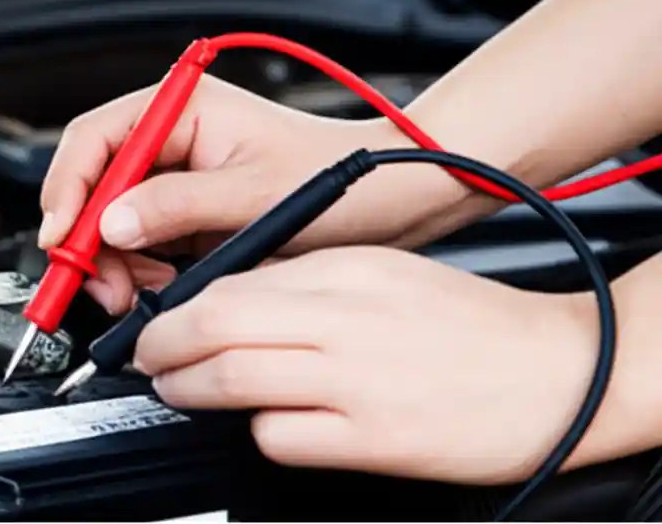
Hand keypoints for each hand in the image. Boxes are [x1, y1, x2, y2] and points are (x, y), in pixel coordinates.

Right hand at [38, 74, 477, 315]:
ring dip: (112, 260)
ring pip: (109, 216)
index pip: (97, 140)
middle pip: (93, 181)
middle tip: (97, 285)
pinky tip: (154, 287)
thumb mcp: (253, 196)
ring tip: (135, 293)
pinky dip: (135, 268)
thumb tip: (111, 223)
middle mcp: (172, 134)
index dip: (69, 190)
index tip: (64, 240)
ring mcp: (176, 172)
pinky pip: (137, 238)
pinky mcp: (185, 208)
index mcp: (182, 106)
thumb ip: (177, 206)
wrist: (387, 200)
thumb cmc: (336, 177)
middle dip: (88, 237)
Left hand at [135, 246, 600, 484]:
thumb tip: (230, 298)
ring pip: (232, 378)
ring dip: (188, 387)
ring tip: (178, 390)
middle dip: (161, 345)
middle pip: (215, 324)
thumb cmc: (474, 324)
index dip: (177, 307)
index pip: (231, 281)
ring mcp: (357, 380)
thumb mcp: (384, 274)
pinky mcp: (375, 438)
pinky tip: (264, 426)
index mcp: (347, 271)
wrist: (561, 370)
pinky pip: (281, 436)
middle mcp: (346, 318)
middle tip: (147, 359)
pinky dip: (257, 431)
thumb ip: (308, 282)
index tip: (160, 322)